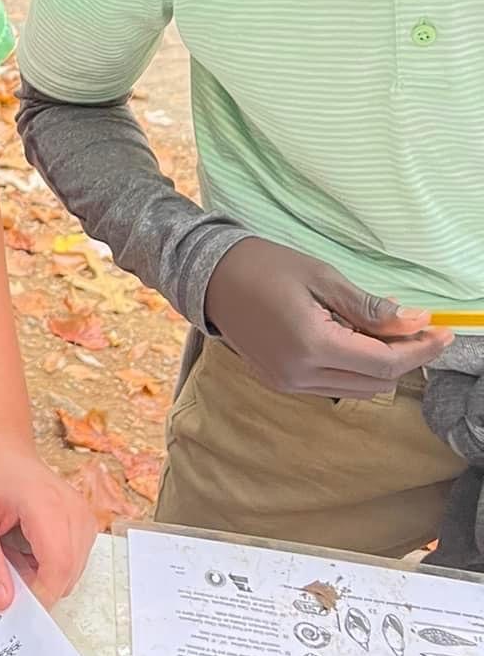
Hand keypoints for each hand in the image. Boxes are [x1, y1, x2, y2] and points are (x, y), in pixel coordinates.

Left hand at [0, 442, 97, 611]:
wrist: (0, 448)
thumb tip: (3, 603)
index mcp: (47, 505)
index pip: (58, 565)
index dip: (40, 594)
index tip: (13, 606)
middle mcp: (75, 511)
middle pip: (68, 574)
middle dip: (37, 586)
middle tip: (3, 570)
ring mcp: (84, 516)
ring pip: (72, 572)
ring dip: (43, 575)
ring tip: (13, 551)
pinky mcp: (84, 523)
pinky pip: (73, 561)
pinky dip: (50, 565)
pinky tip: (27, 547)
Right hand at [204, 238, 450, 397]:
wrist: (210, 277)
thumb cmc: (264, 266)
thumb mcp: (322, 277)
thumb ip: (369, 307)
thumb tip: (415, 322)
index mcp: (312, 346)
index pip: (385, 363)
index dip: (421, 350)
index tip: (444, 331)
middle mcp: (300, 375)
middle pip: (375, 382)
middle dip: (404, 357)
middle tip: (415, 325)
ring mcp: (288, 383)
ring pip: (357, 389)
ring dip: (379, 365)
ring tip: (385, 330)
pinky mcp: (281, 382)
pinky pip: (332, 385)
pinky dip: (353, 367)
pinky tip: (354, 338)